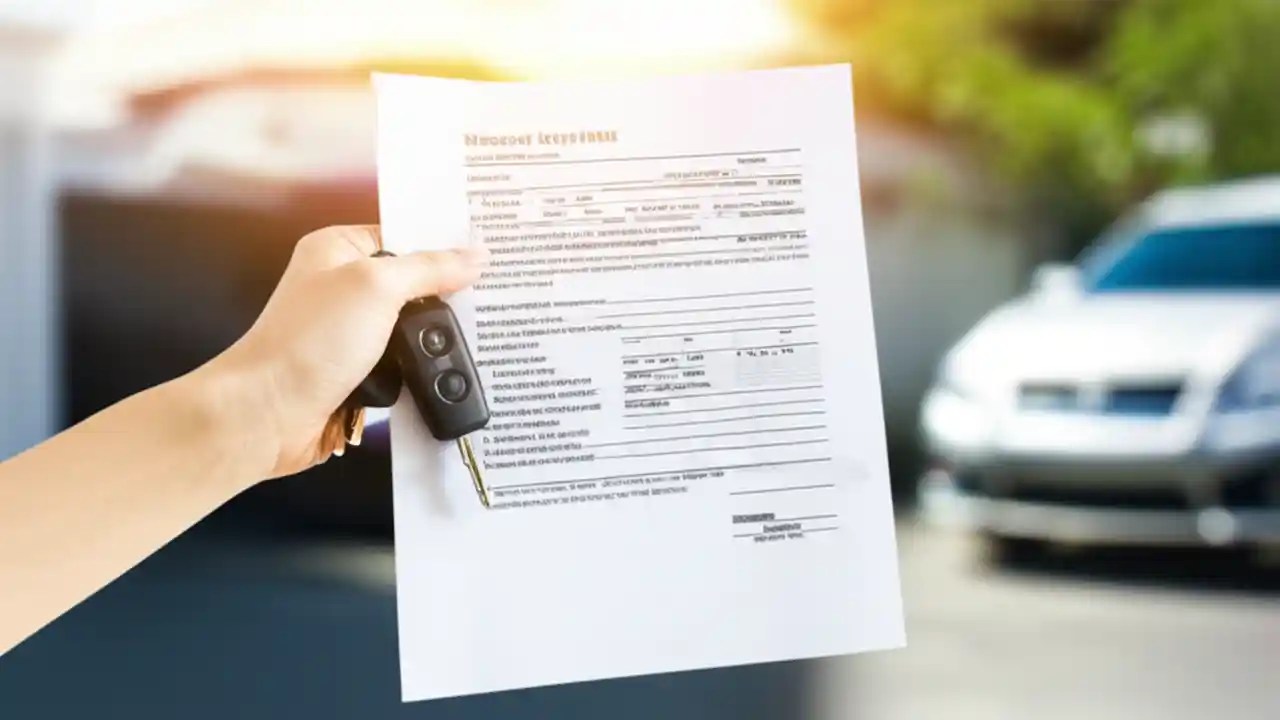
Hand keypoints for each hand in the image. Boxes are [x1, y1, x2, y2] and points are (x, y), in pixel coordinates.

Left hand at [197, 225, 486, 479]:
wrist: (267, 416)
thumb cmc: (303, 344)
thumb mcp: (376, 287)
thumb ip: (430, 268)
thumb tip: (474, 256)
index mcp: (337, 250)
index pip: (404, 235)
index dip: (444, 245)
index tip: (486, 253)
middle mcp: (342, 287)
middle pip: (414, 283)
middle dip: (445, 296)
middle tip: (488, 297)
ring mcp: (349, 332)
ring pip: (412, 329)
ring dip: (431, 342)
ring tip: (466, 341)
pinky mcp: (357, 371)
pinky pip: (404, 365)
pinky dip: (419, 372)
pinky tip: (440, 374)